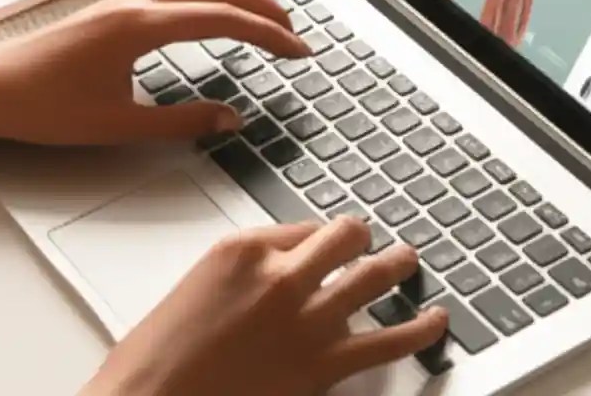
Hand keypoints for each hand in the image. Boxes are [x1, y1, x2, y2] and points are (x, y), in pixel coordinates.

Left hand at [0, 0, 311, 144]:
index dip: (269, 35)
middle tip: (295, 33)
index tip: (299, 50)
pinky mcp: (115, 12)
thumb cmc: (41, 106)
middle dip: (264, 6)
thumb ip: (182, 123)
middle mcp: (136, 5)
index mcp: (141, 26)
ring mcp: (125, 4)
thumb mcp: (119, 126)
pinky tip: (216, 22)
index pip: (224, 20)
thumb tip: (229, 120)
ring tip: (267, 22)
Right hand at [80, 217, 448, 395]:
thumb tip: (271, 280)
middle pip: (345, 236)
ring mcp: (308, 317)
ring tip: (409, 261)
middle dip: (362, 239)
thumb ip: (240, 278)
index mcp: (242, 250)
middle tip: (373, 244)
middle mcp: (282, 274)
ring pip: (374, 275)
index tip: (328, 245)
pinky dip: (421, 329)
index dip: (320, 238)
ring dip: (398, 265)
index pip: (302, 228)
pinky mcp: (325, 363)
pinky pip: (389, 339)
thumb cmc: (154, 364)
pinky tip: (436, 320)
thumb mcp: (193, 294)